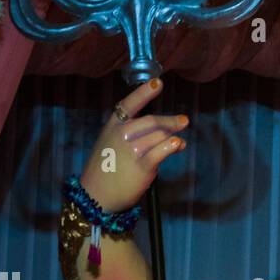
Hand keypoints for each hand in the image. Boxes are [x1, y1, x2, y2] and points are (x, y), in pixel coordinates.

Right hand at [79, 78, 188, 212]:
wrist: (96, 196)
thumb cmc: (105, 171)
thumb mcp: (110, 145)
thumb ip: (134, 137)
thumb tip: (166, 135)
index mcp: (113, 126)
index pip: (129, 103)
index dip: (144, 92)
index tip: (158, 82)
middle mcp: (122, 134)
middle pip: (152, 120)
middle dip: (170, 121)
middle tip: (183, 121)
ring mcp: (132, 149)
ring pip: (159, 136)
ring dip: (172, 137)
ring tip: (179, 143)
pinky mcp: (142, 165)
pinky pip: (161, 151)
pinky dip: (172, 146)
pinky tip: (179, 144)